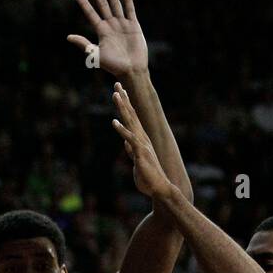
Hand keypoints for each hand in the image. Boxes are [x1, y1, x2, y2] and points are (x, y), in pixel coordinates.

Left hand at [69, 0, 147, 77]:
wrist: (132, 70)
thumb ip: (84, 44)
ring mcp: (122, 25)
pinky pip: (130, 10)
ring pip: (115, 5)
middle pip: (103, 6)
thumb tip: (68, 37)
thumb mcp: (96, 55)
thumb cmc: (114, 66)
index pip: (91, 14)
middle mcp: (111, 26)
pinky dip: (128, 1)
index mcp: (102, 32)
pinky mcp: (134, 26)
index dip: (84, 4)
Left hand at [112, 83, 173, 199]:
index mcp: (140, 139)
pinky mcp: (140, 153)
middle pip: (131, 114)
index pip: (132, 118)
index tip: (120, 92)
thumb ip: (131, 150)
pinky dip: (122, 130)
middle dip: (124, 99)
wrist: (159, 188)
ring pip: (130, 122)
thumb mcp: (137, 160)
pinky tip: (114, 122)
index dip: (126, 104)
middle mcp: (142, 138)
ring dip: (122, 108)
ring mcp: (141, 144)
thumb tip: (126, 142)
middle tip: (117, 84)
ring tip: (115, 94)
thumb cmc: (148, 177)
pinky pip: (130, 139)